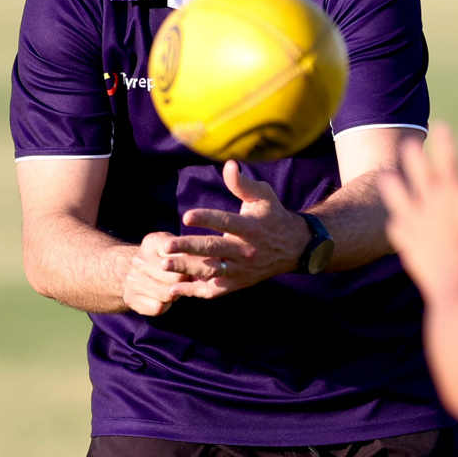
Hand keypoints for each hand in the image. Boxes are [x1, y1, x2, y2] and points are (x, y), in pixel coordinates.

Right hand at [122, 232, 188, 315]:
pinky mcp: (129, 297)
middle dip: (183, 283)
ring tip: (171, 288)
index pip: (180, 261)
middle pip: (175, 280)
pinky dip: (164, 306)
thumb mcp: (178, 250)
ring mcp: (131, 279)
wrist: (135, 271)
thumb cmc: (166, 259)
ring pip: (167, 295)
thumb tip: (211, 268)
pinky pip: (157, 308)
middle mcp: (139, 259)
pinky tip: (161, 298)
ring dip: (174, 295)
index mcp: (153, 242)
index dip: (191, 268)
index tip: (192, 269)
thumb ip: (193, 256)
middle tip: (181, 281)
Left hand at [160, 160, 312, 299]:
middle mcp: (246, 250)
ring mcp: (241, 270)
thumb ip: (243, 183)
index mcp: (251, 227)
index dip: (207, 219)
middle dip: (188, 248)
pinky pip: (215, 290)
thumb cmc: (272, 216)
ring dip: (187, 269)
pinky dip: (195, 291)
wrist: (293, 247)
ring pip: (211, 271)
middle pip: (214, 249)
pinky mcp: (238, 283)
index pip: (226, 222)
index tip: (186, 216)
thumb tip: (229, 165)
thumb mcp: (263, 196)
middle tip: (166, 246)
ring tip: (164, 265)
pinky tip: (175, 288)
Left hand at [380, 124, 457, 301]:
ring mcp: (414, 225)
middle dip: (414, 157)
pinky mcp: (408, 246)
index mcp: (451, 190)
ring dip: (393, 187)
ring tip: (386, 177)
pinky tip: (394, 224)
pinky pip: (397, 231)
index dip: (444, 142)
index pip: (447, 159)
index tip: (439, 126)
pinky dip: (396, 224)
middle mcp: (428, 203)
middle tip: (407, 144)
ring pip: (398, 199)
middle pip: (418, 174)